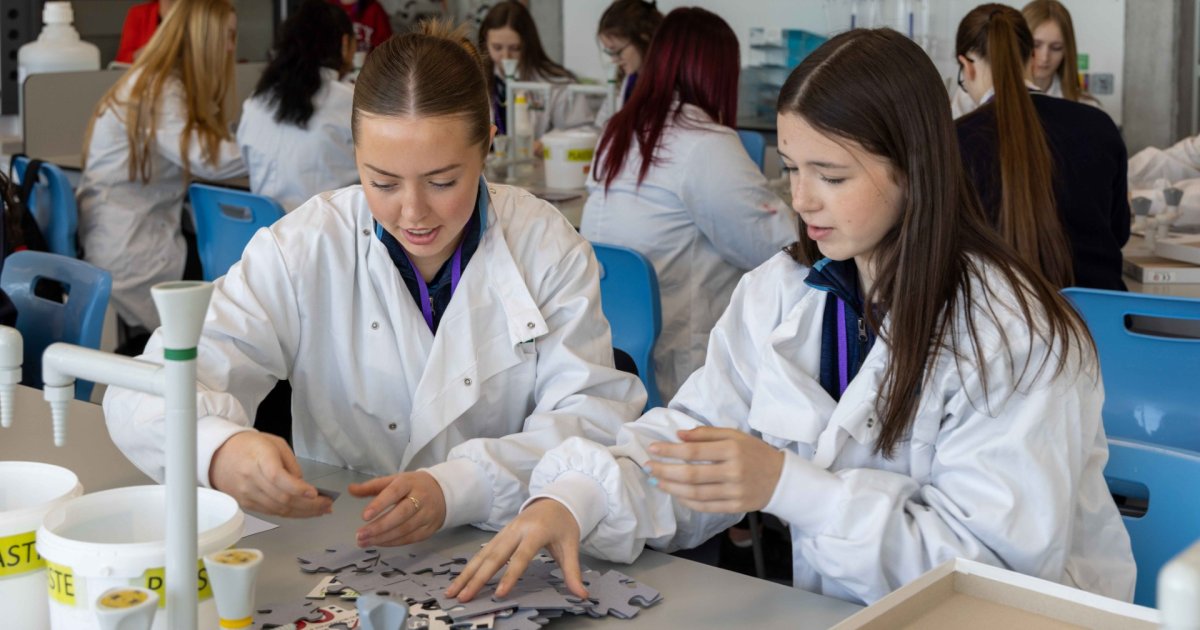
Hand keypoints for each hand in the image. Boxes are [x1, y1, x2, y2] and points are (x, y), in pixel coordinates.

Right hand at [209, 432, 331, 517]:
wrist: (219, 455)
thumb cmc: (251, 446)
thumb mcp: (275, 444)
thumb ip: (290, 464)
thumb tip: (303, 486)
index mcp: (259, 458)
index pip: (277, 477)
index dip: (297, 488)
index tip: (315, 493)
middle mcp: (251, 478)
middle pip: (282, 498)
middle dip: (309, 505)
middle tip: (328, 505)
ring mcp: (247, 494)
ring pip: (279, 509)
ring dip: (303, 513)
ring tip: (322, 510)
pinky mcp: (246, 504)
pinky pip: (272, 512)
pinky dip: (291, 514)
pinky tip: (305, 512)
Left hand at [349, 471, 445, 546]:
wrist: (444, 493)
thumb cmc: (412, 486)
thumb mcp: (394, 480)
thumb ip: (372, 486)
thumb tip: (350, 489)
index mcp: (409, 483)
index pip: (394, 493)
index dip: (380, 504)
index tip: (364, 516)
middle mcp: (420, 498)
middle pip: (401, 514)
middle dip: (380, 526)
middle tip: (360, 535)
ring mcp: (427, 515)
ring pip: (405, 529)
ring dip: (383, 538)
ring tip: (364, 541)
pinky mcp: (429, 529)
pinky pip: (410, 538)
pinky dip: (393, 542)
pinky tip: (379, 543)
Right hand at [447, 499, 587, 601]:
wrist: (555, 500)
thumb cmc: (563, 524)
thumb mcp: (571, 546)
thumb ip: (573, 572)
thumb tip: (583, 595)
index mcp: (535, 532)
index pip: (520, 557)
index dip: (510, 576)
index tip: (498, 594)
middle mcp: (515, 531)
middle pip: (494, 557)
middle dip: (477, 578)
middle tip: (464, 597)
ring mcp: (505, 532)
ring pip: (482, 554)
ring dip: (466, 574)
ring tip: (452, 591)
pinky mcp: (499, 535)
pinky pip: (482, 552)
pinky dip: (469, 567)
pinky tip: (460, 580)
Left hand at [645, 427, 783, 512]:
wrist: (782, 478)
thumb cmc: (755, 452)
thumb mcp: (735, 435)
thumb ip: (706, 434)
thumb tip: (679, 435)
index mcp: (732, 449)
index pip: (693, 452)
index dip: (670, 451)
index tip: (653, 448)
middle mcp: (733, 471)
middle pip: (691, 475)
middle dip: (664, 471)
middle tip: (647, 468)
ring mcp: (734, 492)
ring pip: (695, 493)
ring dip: (671, 488)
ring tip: (656, 482)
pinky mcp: (735, 507)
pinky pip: (705, 507)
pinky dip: (687, 502)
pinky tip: (676, 494)